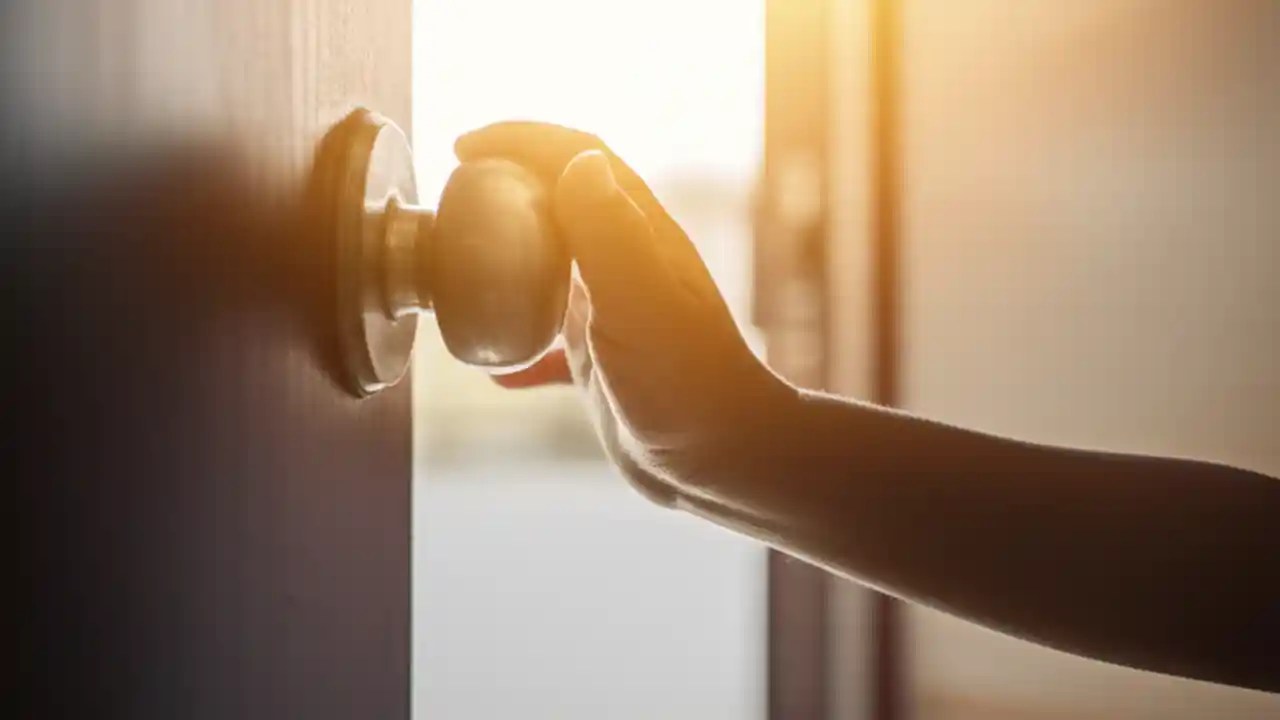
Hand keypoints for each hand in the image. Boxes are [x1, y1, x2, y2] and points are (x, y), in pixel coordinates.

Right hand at [456, 122, 798, 506]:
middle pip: (560, 203)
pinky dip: (521, 349)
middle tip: (454, 198)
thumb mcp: (641, 302)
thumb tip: (578, 160)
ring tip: (459, 268)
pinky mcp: (606, 361)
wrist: (726, 461)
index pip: (580, 157)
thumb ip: (611, 232)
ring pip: (551, 268)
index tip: (465, 148)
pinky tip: (497, 372)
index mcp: (640, 235)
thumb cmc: (688, 384)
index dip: (522, 139)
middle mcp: (628, 264)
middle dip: (506, 188)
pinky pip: (552, 345)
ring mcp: (616, 313)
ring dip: (507, 259)